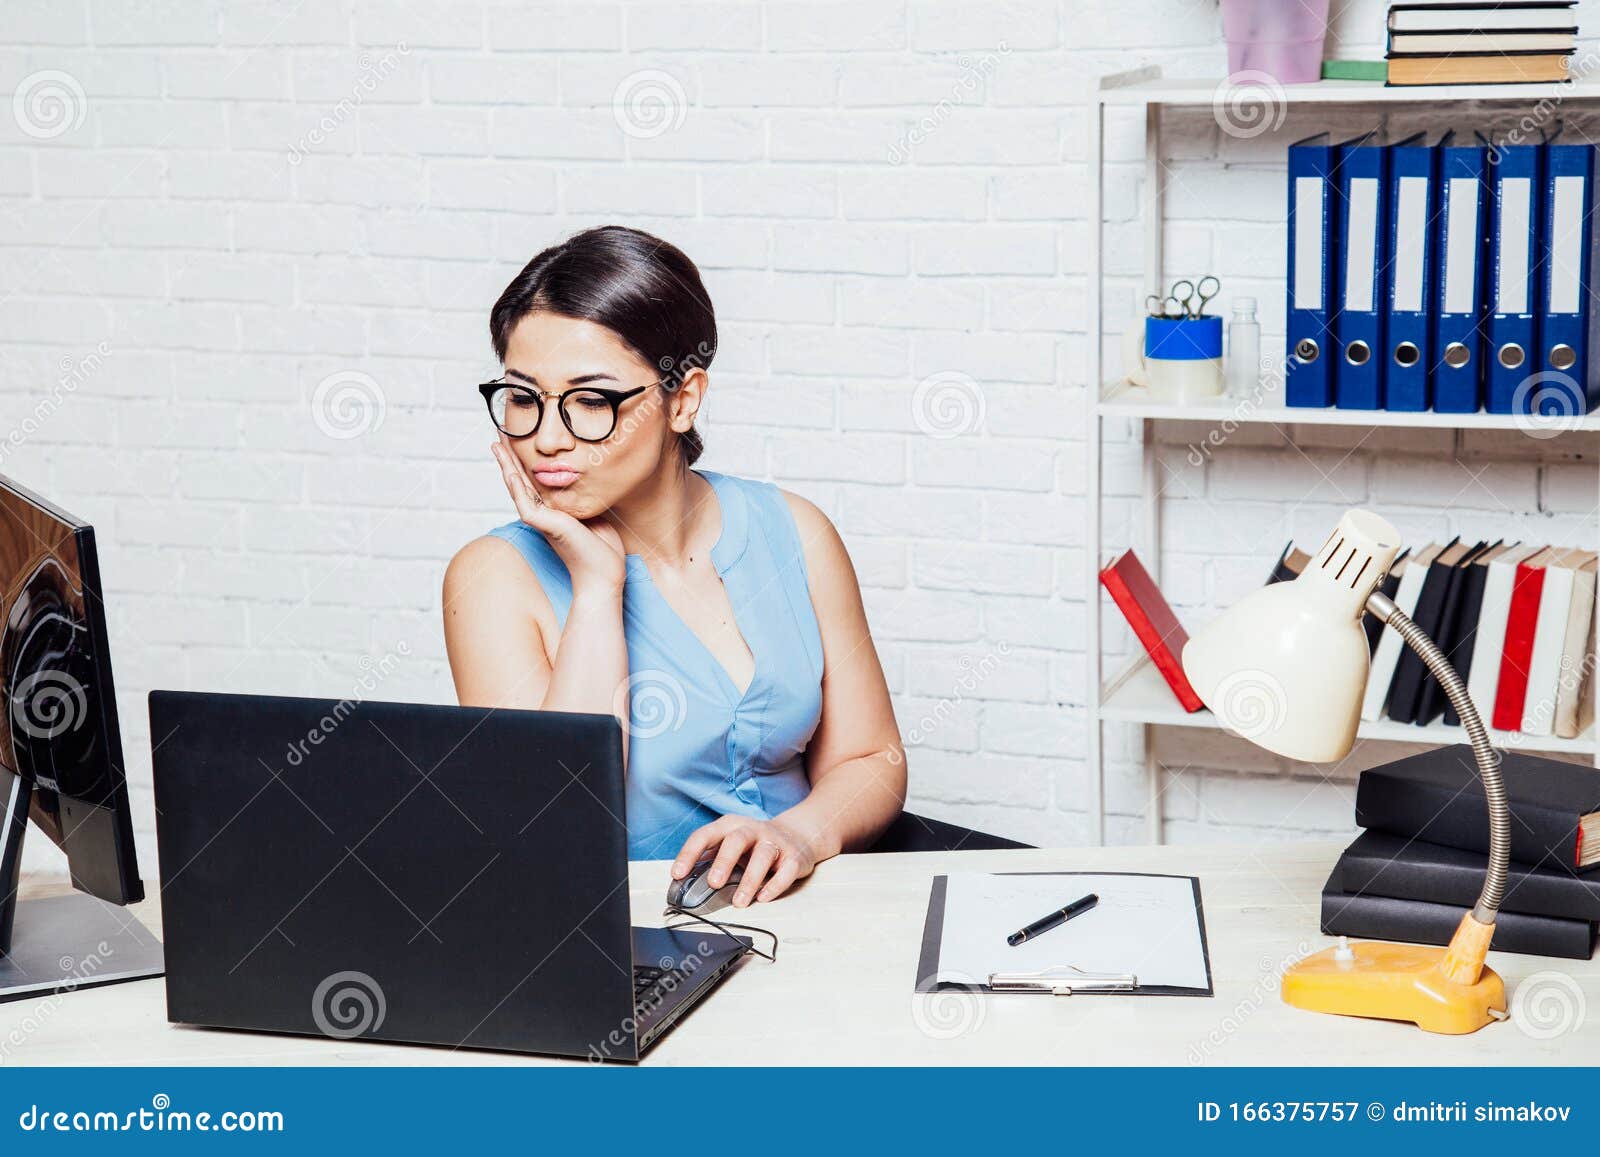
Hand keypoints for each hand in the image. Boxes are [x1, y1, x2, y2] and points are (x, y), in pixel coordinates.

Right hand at [492, 438, 625, 595]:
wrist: (605, 574)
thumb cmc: (603, 549)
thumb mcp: (594, 511)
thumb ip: (583, 495)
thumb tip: (586, 475)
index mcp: (554, 510)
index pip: (534, 479)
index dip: (525, 459)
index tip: (519, 437)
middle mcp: (544, 513)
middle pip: (521, 479)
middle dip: (510, 455)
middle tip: (499, 431)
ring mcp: (543, 520)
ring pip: (518, 488)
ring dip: (506, 465)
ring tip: (496, 444)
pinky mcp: (547, 527)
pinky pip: (526, 505)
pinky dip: (517, 488)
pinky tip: (510, 472)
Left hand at [672, 815, 817, 906]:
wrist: (796, 836)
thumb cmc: (754, 845)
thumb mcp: (730, 844)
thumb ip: (710, 858)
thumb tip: (684, 882)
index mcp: (731, 826)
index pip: (706, 835)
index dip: (689, 853)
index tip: (677, 874)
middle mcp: (753, 830)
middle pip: (736, 840)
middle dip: (724, 861)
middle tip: (714, 884)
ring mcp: (775, 842)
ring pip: (763, 856)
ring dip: (750, 880)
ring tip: (739, 902)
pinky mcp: (794, 857)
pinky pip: (786, 870)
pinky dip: (774, 885)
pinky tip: (763, 897)